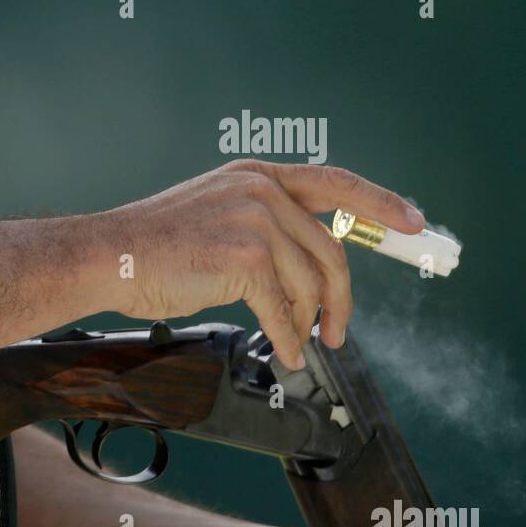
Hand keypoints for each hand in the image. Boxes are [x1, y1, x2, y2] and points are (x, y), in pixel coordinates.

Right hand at [101, 160, 424, 369]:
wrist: (111, 255)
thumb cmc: (156, 244)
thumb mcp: (217, 212)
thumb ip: (263, 222)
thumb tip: (309, 266)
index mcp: (256, 175)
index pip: (334, 181)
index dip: (380, 202)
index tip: (414, 222)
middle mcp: (259, 189)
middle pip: (329, 250)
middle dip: (341, 299)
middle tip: (337, 330)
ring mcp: (254, 219)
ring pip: (308, 285)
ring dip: (306, 323)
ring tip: (296, 341)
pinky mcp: (245, 256)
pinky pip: (283, 310)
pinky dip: (286, 338)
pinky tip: (282, 351)